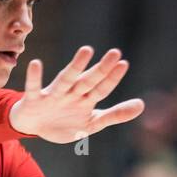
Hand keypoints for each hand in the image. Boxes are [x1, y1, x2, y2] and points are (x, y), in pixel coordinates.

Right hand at [9, 47, 144, 143]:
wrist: (35, 126)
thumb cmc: (65, 122)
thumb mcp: (93, 122)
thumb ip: (116, 114)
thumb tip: (141, 105)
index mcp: (86, 99)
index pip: (102, 88)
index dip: (113, 79)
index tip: (124, 64)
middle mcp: (72, 93)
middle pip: (89, 80)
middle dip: (102, 69)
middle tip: (115, 52)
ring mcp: (54, 95)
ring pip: (66, 79)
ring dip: (76, 66)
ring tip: (87, 51)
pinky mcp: (35, 99)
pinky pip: (34, 87)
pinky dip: (34, 77)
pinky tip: (36, 64)